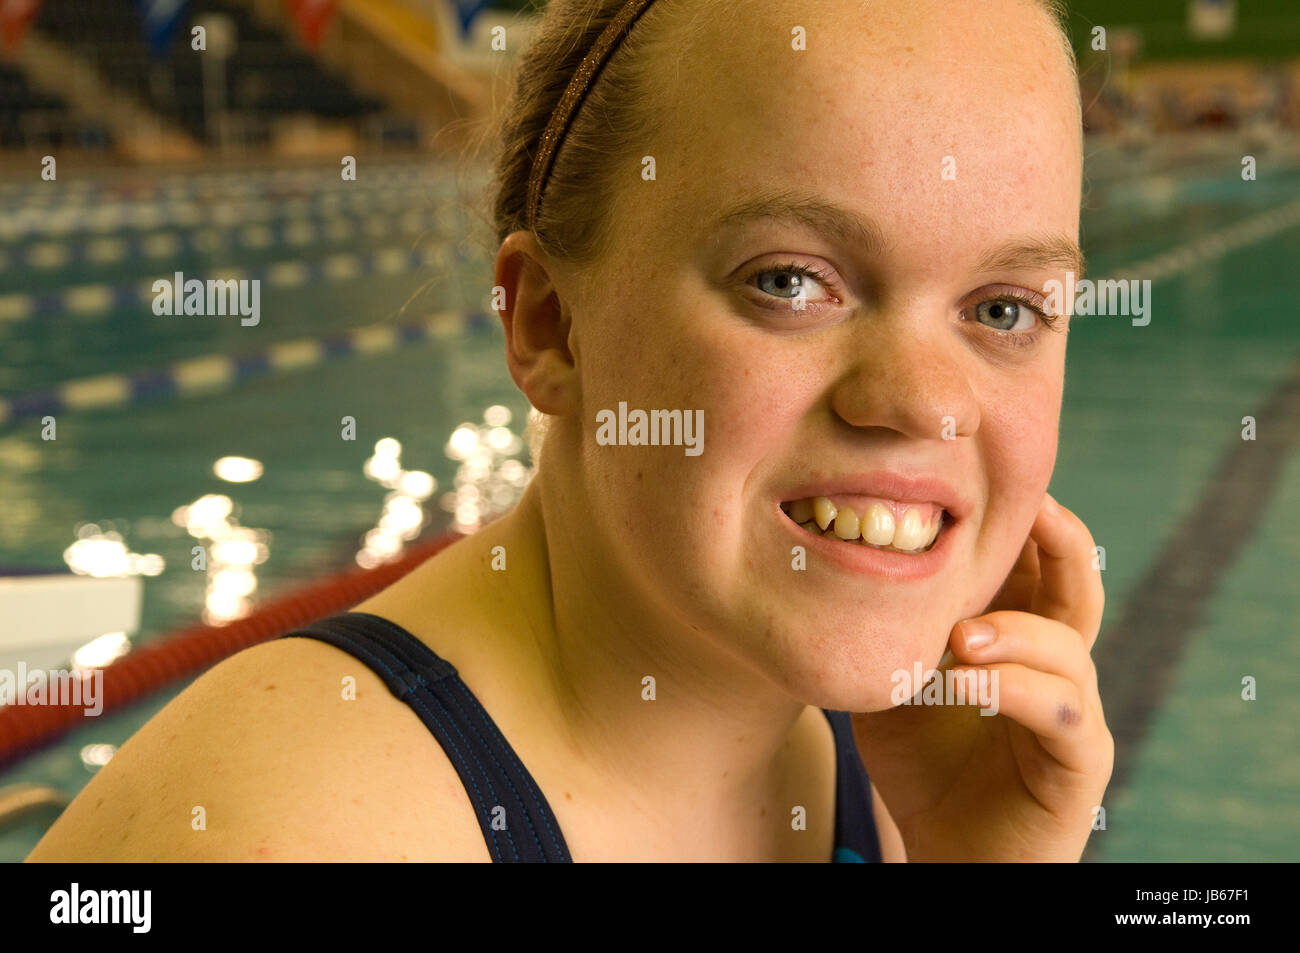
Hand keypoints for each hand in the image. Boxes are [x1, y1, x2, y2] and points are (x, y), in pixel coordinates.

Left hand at [850, 493, 1113, 860]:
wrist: (943, 850)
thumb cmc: (920, 759)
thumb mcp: (892, 679)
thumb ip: (887, 627)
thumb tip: (833, 557)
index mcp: (1016, 632)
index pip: (1031, 561)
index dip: (1016, 518)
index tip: (977, 474)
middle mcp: (1056, 663)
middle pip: (1076, 584)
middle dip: (1056, 538)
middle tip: (1025, 504)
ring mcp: (1075, 712)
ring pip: (1068, 649)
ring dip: (1015, 631)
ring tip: (958, 633)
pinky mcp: (1080, 765)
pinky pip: (1061, 716)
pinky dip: (1012, 691)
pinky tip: (964, 681)